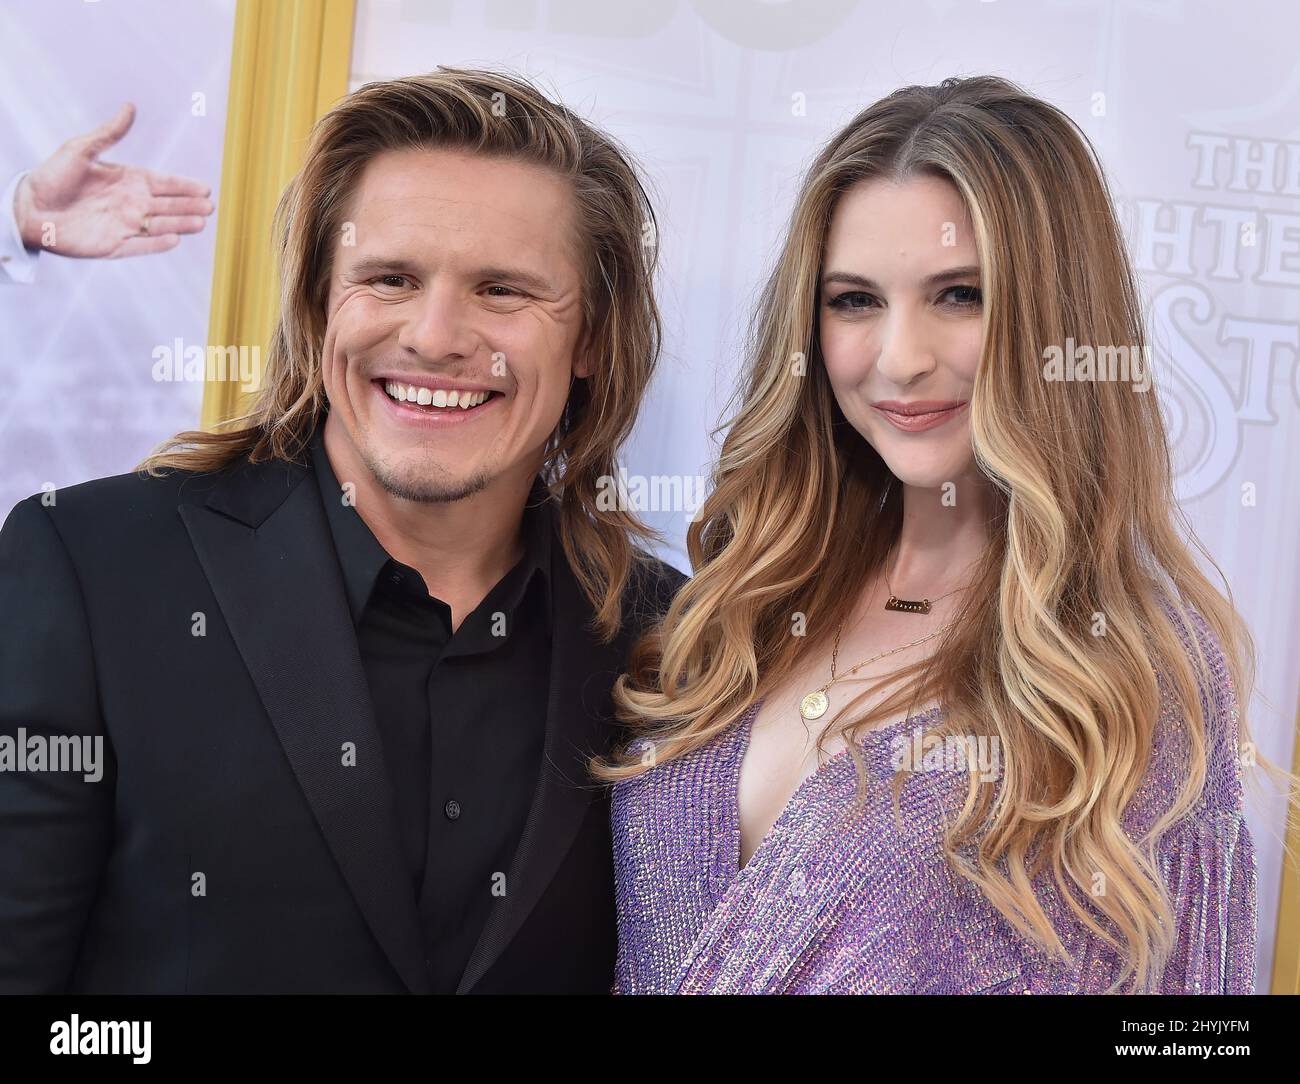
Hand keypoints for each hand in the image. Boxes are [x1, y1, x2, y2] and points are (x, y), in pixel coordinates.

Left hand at [12, 103, 213, 257]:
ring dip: (181, 224)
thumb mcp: (80, 149)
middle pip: (168, 206)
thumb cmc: (51, 176)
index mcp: (127, 181)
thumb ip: (109, 133)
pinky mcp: (114, 245)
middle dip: (189, 206)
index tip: (204, 188)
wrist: (29, 208)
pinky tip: (175, 240)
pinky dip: (157, 243)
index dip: (184, 186)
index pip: (163, 183)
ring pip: (161, 225)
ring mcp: (125, 226)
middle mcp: (131, 204)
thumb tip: (129, 107)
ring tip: (200, 222)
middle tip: (209, 206)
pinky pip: (141, 245)